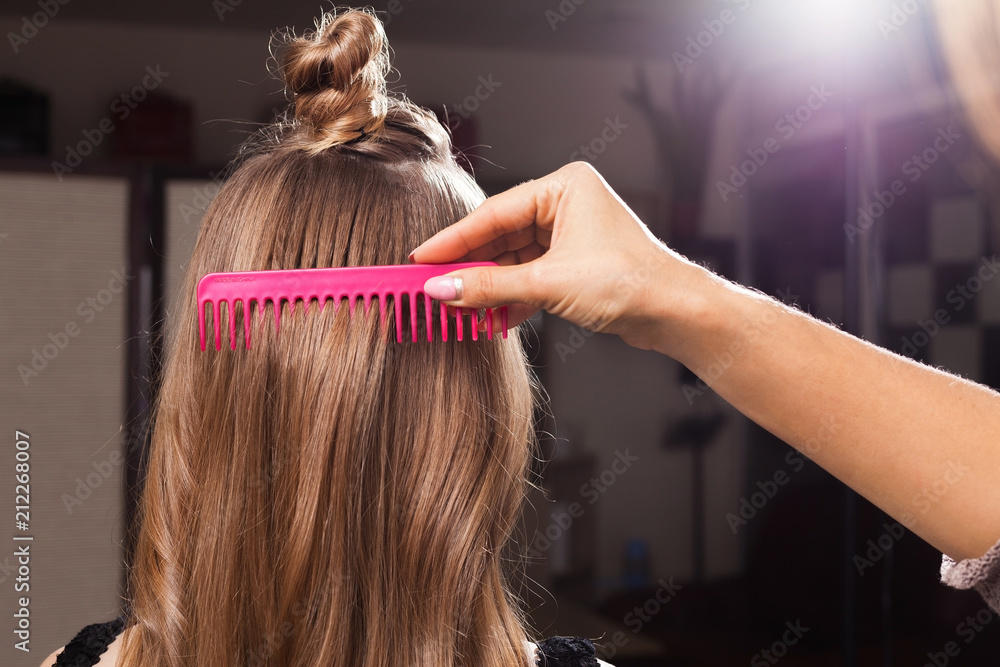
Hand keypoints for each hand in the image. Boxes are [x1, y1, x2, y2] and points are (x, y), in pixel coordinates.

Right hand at [411, 162, 710, 353]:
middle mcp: (567, 203)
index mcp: (564, 186)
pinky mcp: (575, 263)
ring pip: (515, 259)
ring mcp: (571, 233)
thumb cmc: (628, 283)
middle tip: (431, 285)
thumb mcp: (549, 284)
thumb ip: (490, 287)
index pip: (494, 213)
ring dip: (489, 285)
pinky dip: (511, 295)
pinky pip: (531, 275)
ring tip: (455, 306)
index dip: (454, 240)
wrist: (675, 313)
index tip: (421, 258)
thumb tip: (441, 290)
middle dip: (470, 266)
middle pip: (501, 235)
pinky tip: (489, 315)